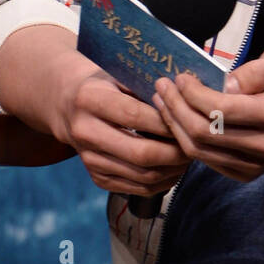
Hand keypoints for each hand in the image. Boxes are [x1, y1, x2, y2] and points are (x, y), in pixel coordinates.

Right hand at [52, 58, 192, 196]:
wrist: (70, 107)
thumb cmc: (106, 86)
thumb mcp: (119, 75)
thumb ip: (145, 86)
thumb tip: (184, 99)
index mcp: (90, 100)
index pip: (134, 116)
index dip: (165, 121)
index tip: (187, 119)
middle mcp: (85, 132)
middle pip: (140, 153)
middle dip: (174, 152)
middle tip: (194, 144)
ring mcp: (89, 160)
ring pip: (141, 175)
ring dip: (172, 169)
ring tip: (189, 157)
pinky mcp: (97, 178)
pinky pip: (137, 188)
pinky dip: (161, 182)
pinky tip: (175, 169)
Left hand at [152, 45, 263, 180]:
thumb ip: (255, 71)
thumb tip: (223, 84)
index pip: (222, 110)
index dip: (194, 95)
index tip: (179, 77)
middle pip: (206, 134)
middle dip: (177, 109)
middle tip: (162, 87)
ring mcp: (257, 165)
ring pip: (202, 153)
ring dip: (176, 126)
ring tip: (162, 102)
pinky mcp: (248, 174)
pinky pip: (209, 162)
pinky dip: (187, 143)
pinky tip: (178, 121)